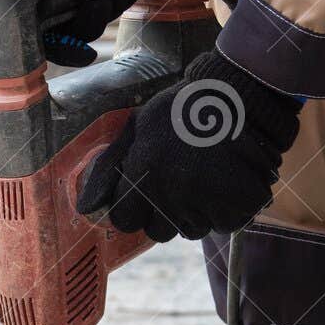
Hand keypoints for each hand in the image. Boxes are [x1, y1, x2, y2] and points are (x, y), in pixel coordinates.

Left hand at [77, 48, 301, 241]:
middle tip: (178, 183)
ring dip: (197, 212)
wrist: (236, 93)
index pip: (124, 220)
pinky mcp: (239, 203)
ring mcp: (207, 199)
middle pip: (159, 232)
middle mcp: (172, 191)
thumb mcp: (135, 128)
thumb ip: (107, 169)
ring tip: (204, 177)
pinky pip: (225, 224)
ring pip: (193, 229)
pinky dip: (228, 210)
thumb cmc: (179, 110)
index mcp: (143, 172)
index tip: (144, 192)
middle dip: (164, 214)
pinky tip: (226, 182)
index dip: (132, 208)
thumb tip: (85, 209)